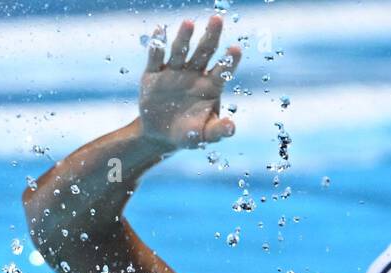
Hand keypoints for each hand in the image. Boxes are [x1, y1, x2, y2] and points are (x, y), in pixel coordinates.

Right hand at [139, 16, 240, 148]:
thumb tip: (232, 127)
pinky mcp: (153, 74)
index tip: (236, 49)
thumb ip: (218, 131)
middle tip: (217, 19)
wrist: (160, 135)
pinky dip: (156, 45)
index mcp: (210, 86)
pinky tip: (160, 31)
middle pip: (204, 51)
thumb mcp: (204, 136)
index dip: (229, 60)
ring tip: (189, 24)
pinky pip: (155, 57)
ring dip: (184, 38)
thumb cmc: (189, 134)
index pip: (223, 69)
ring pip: (180, 51)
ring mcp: (174, 71)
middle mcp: (194, 74)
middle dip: (211, 36)